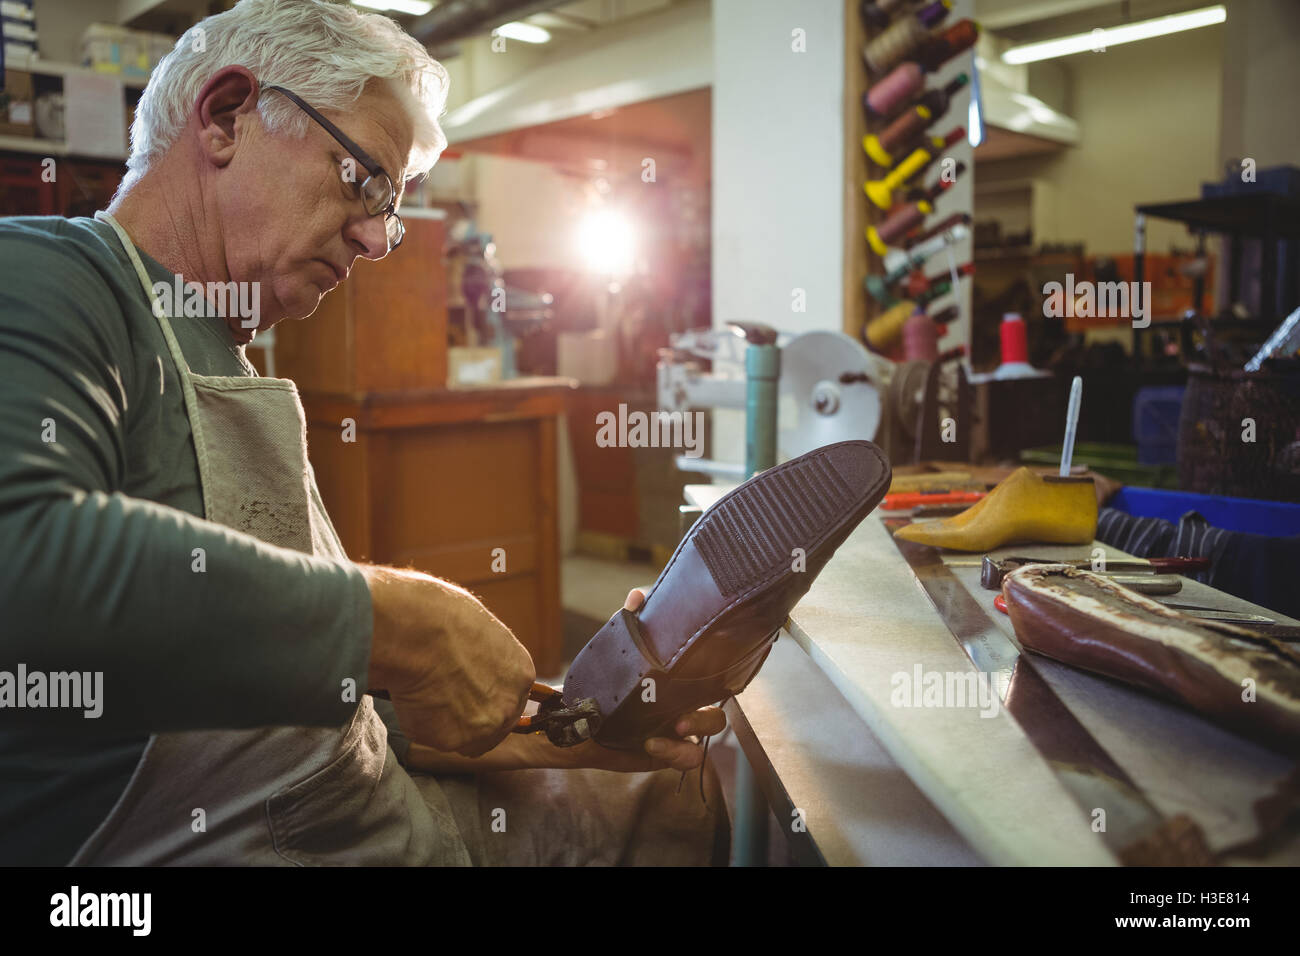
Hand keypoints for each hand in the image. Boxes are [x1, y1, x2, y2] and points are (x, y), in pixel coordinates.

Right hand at [362, 565, 534, 757]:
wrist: (417, 631)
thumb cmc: (442, 617)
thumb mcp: (481, 632)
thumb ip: (487, 659)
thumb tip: (473, 664)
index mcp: (521, 673)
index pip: (509, 701)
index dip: (485, 699)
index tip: (466, 693)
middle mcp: (509, 704)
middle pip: (492, 726)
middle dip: (468, 718)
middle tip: (441, 699)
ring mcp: (483, 726)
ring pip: (461, 738)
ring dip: (442, 724)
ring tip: (422, 693)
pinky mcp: (451, 740)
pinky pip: (431, 737)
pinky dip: (418, 722)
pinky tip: (412, 697)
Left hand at [562, 586, 728, 773]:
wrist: (578, 721)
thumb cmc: (603, 684)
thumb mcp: (617, 652)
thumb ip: (630, 623)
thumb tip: (638, 594)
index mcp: (678, 685)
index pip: (710, 682)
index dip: (719, 679)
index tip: (711, 671)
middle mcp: (682, 709)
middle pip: (715, 716)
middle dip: (705, 718)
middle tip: (682, 717)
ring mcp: (676, 735)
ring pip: (705, 740)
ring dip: (693, 736)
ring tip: (673, 729)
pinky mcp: (665, 753)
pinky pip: (687, 759)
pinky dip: (674, 753)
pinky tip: (651, 744)